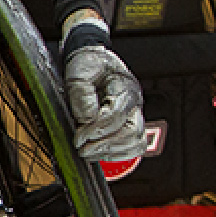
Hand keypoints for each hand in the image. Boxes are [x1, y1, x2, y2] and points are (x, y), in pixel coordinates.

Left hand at [63, 45, 144, 162]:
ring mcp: (134, 115)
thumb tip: (86, 118)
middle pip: (131, 131)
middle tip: (83, 149)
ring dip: (112, 152)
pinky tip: (101, 154)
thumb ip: (81, 94)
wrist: (94, 62)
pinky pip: (135, 146)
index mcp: (124, 88)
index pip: (116, 115)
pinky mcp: (129, 124)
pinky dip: (120, 154)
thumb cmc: (88, 66)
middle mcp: (134, 104)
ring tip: (89, 153)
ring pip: (136, 141)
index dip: (97, 129)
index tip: (79, 137)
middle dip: (106, 145)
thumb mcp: (79, 73)